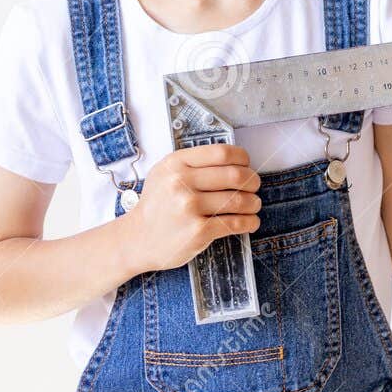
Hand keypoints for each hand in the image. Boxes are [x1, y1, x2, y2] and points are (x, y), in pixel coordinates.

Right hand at [125, 144, 261, 271]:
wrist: (136, 239)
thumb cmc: (156, 205)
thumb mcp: (165, 173)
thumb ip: (193, 163)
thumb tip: (233, 160)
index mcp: (176, 164)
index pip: (221, 153)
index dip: (242, 158)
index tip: (246, 164)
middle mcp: (182, 183)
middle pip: (235, 175)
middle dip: (252, 180)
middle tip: (255, 186)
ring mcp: (190, 207)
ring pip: (238, 200)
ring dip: (254, 202)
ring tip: (254, 204)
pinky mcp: (198, 231)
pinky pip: (235, 223)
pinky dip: (249, 222)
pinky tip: (250, 221)